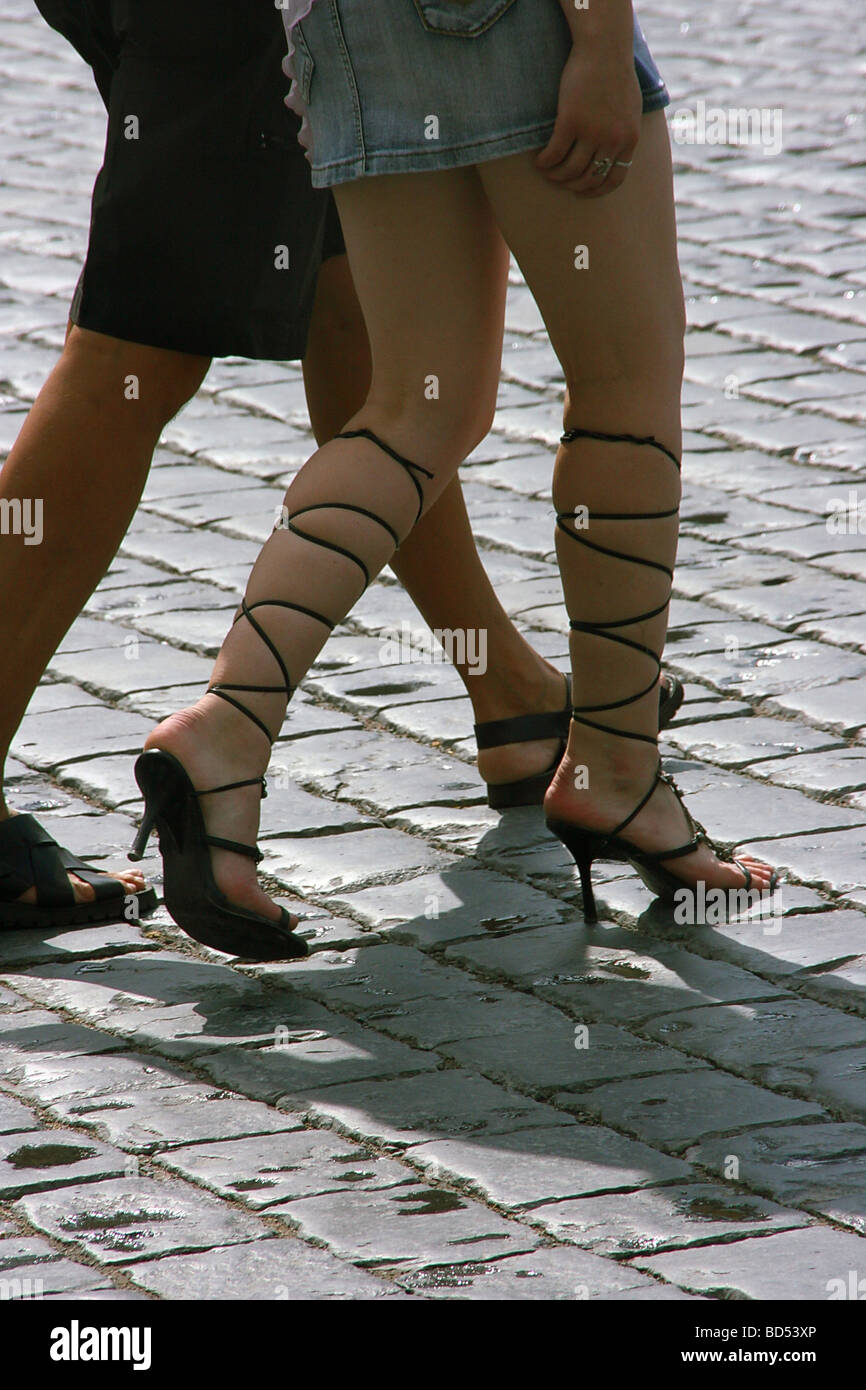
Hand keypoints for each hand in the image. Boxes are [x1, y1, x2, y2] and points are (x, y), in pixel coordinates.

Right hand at [536, 44, 642, 196]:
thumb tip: (618, 150)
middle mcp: (612, 140)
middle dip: (572, 185)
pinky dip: (544, 162)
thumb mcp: (631, 108)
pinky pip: (554, 154)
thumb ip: (626, 132)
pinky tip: (538, 161)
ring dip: (555, 176)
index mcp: (629, 139)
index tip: (582, 193)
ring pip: (570, 170)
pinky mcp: (571, 122)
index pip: (614, 179)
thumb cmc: (616, 73)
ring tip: (546, 172)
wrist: (604, 48)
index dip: (596, 191)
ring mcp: (592, 132)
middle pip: (589, 178)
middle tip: (559, 180)